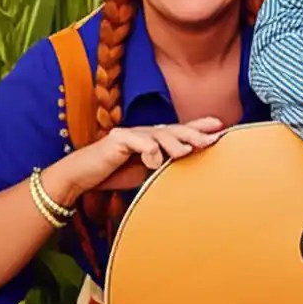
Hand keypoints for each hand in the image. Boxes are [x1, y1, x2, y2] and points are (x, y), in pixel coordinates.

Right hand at [50, 117, 225, 203]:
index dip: (199, 126)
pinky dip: (149, 152)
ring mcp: (131, 133)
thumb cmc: (113, 174)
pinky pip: (139, 143)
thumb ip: (164, 165)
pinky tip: (155, 162)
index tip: (221, 127)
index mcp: (153, 139)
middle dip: (195, 133)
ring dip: (176, 143)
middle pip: (174, 130)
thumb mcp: (144, 171)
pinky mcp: (117, 139)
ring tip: (188, 150)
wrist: (80, 177)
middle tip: (212, 138)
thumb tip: (188, 163)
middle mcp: (144, 132)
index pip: (180, 131)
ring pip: (159, 134)